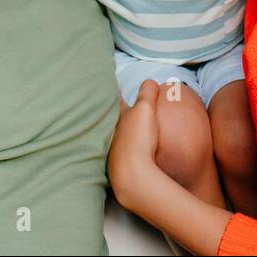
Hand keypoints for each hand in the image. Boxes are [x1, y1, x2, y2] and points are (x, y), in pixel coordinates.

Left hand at [107, 80, 161, 208]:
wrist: (133, 175)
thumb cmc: (139, 138)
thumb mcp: (146, 109)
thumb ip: (148, 92)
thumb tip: (150, 81)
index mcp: (117, 119)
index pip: (115, 103)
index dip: (113, 94)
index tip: (106, 88)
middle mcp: (111, 136)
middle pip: (111, 123)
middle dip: (111, 117)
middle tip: (111, 112)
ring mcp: (112, 154)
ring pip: (114, 141)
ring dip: (118, 137)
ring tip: (122, 136)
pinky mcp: (117, 171)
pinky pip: (120, 159)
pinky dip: (124, 156)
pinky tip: (129, 160)